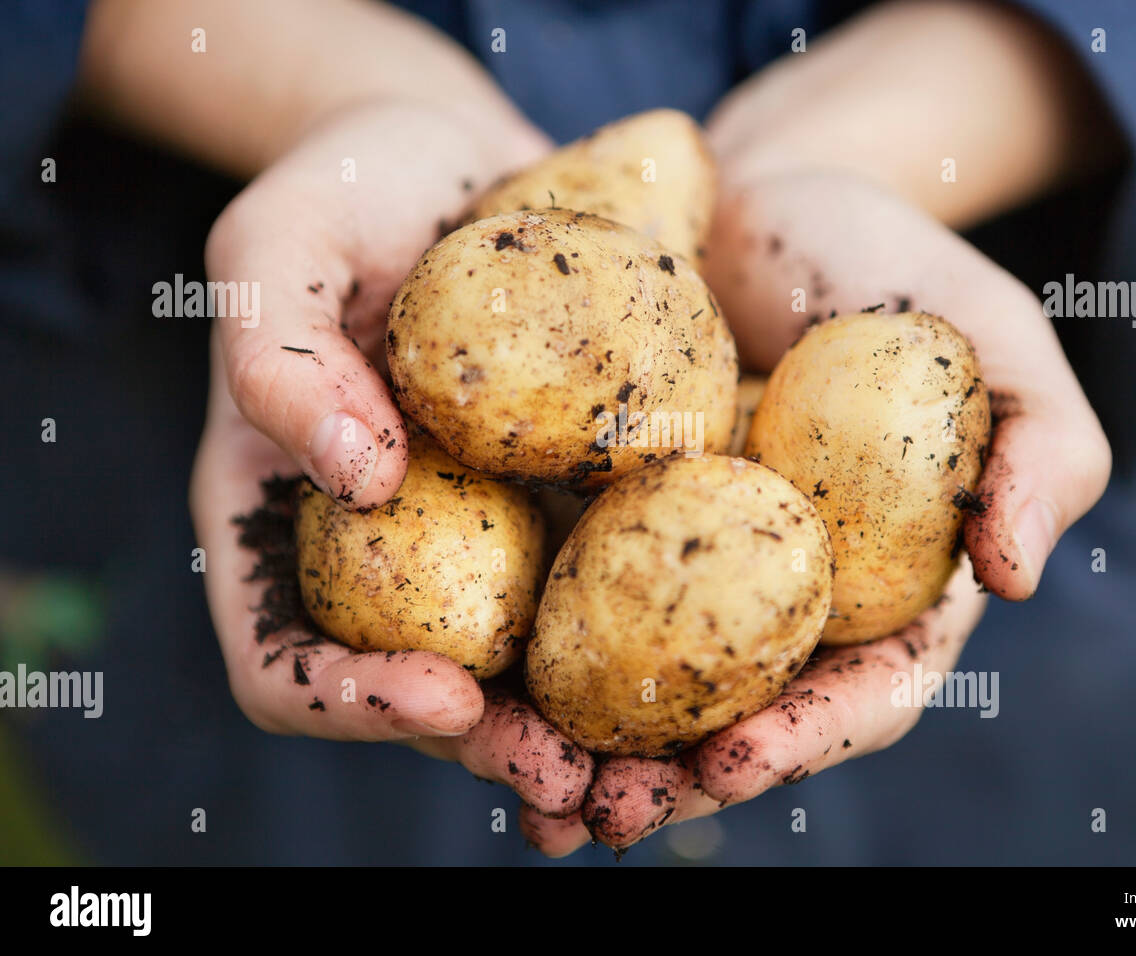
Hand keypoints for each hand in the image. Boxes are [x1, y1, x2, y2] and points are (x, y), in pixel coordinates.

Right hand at [191, 101, 593, 818]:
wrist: (465, 164)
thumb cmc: (349, 190)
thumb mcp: (278, 242)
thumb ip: (279, 356)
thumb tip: (362, 484)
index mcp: (283, 526)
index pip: (282, 659)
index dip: (348, 701)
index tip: (442, 695)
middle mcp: (385, 563)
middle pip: (420, 698)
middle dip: (494, 751)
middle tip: (574, 782)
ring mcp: (482, 546)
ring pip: (525, 676)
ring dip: (586, 740)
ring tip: (655, 776)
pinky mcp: (569, 513)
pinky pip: (609, 596)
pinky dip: (650, 650)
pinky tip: (715, 668)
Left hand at [525, 170, 1110, 855]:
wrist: (760, 196)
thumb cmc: (890, 264)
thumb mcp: (998, 336)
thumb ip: (1042, 446)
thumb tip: (1015, 575)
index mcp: (888, 582)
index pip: (862, 689)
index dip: (807, 739)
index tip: (732, 764)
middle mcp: (785, 596)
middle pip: (740, 715)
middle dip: (677, 781)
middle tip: (606, 817)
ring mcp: (690, 566)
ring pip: (646, 685)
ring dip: (592, 753)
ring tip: (536, 801)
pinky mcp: (607, 521)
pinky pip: (568, 603)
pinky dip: (533, 663)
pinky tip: (474, 700)